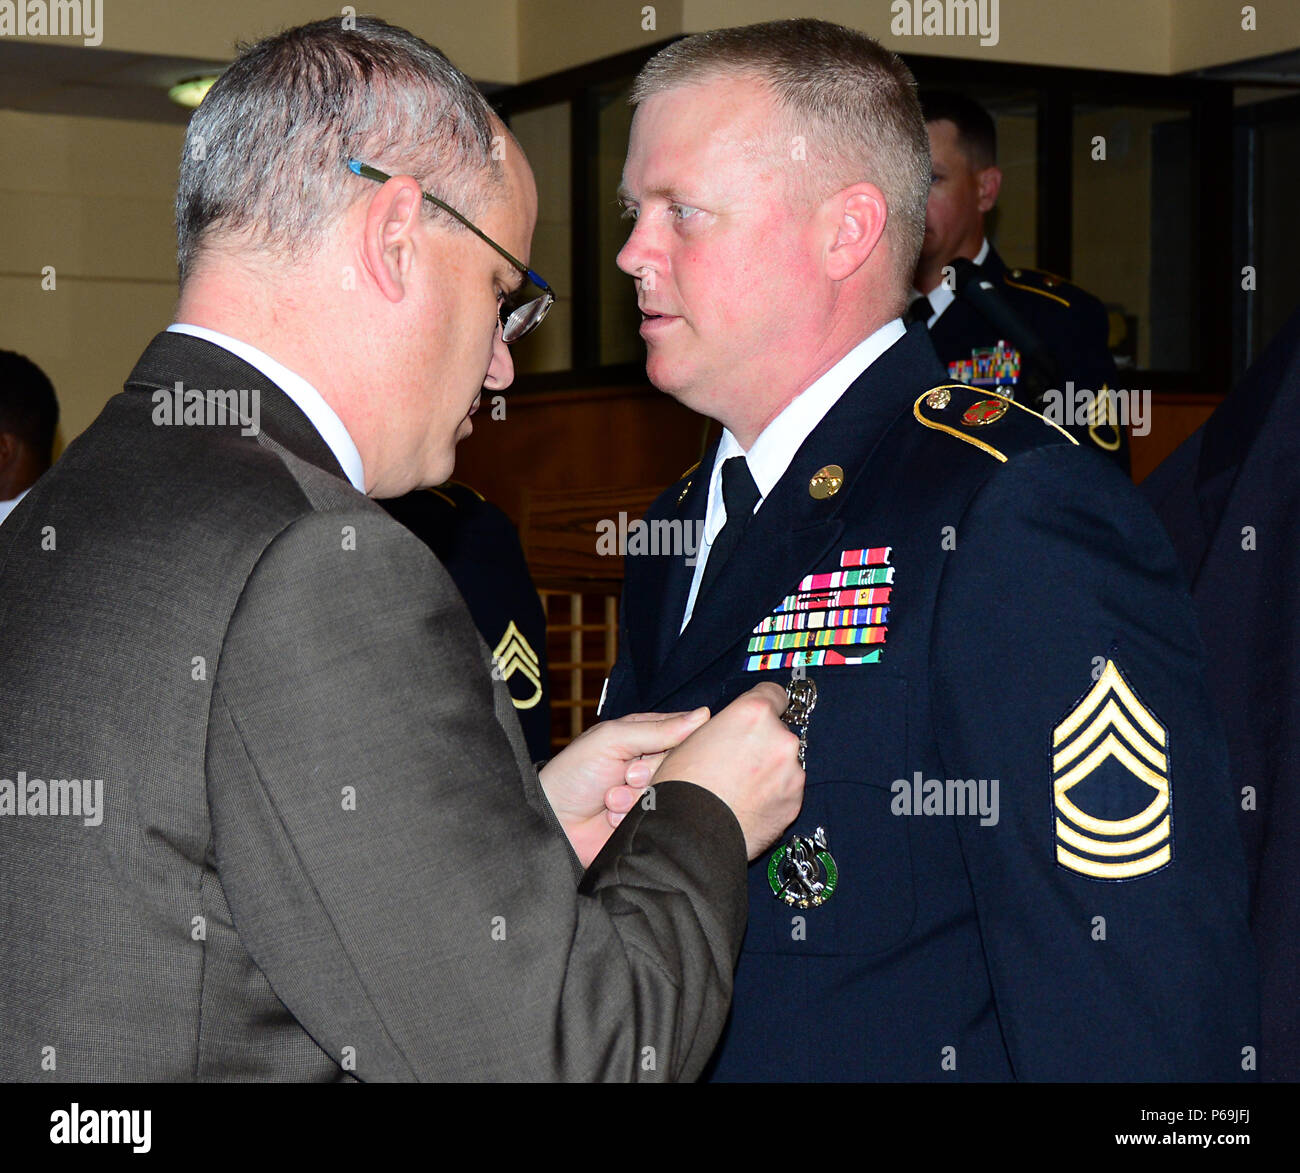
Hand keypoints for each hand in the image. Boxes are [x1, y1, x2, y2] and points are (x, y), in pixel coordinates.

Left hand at [540, 708, 709, 866]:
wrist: (554, 823)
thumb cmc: (574, 774)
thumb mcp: (612, 740)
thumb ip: (657, 730)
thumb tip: (704, 715)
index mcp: (645, 734)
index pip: (685, 732)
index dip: (674, 745)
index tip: (647, 754)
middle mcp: (652, 762)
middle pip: (681, 764)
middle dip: (649, 773)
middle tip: (626, 776)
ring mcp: (652, 792)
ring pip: (672, 792)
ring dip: (637, 797)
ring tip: (610, 800)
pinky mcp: (650, 819)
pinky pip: (662, 817)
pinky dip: (634, 817)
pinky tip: (613, 818)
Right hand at [644, 683, 804, 859]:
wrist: (689, 835)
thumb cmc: (682, 787)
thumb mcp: (691, 740)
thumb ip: (724, 728)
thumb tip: (732, 731)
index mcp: (753, 714)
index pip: (774, 694)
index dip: (763, 705)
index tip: (758, 717)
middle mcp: (779, 739)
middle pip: (778, 732)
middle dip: (762, 745)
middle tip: (735, 763)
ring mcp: (792, 773)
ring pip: (784, 764)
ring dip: (769, 773)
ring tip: (738, 790)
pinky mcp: (794, 803)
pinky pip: (786, 792)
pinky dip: (773, 797)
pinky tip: (747, 807)